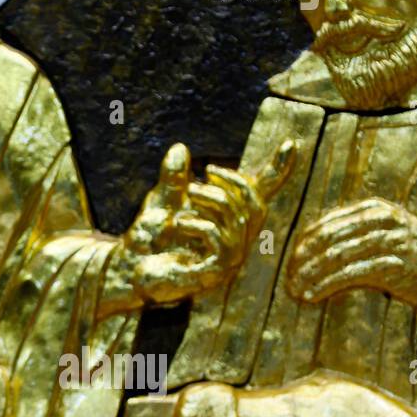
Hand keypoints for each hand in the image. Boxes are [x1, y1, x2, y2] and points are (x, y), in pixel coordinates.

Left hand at [103, 139, 293, 310]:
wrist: (126, 267)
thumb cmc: (146, 239)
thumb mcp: (162, 201)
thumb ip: (174, 178)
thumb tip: (180, 147)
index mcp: (226, 221)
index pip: (258, 196)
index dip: (276, 172)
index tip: (289, 144)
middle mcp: (233, 240)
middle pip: (256, 205)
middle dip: (235, 182)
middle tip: (206, 171)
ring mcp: (226, 259)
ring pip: (239, 220)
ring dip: (212, 198)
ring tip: (188, 192)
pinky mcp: (214, 273)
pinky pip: (221, 240)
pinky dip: (200, 224)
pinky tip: (179, 223)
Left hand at [286, 198, 416, 312]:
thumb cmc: (416, 255)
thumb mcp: (387, 232)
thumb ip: (355, 234)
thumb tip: (312, 250)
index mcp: (374, 209)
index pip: (326, 223)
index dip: (303, 244)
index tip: (289, 262)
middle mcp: (380, 220)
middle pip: (326, 238)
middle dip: (302, 260)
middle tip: (288, 277)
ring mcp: (388, 240)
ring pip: (334, 256)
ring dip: (310, 274)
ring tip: (295, 288)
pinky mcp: (393, 264)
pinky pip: (349, 274)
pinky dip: (326, 284)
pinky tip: (312, 294)